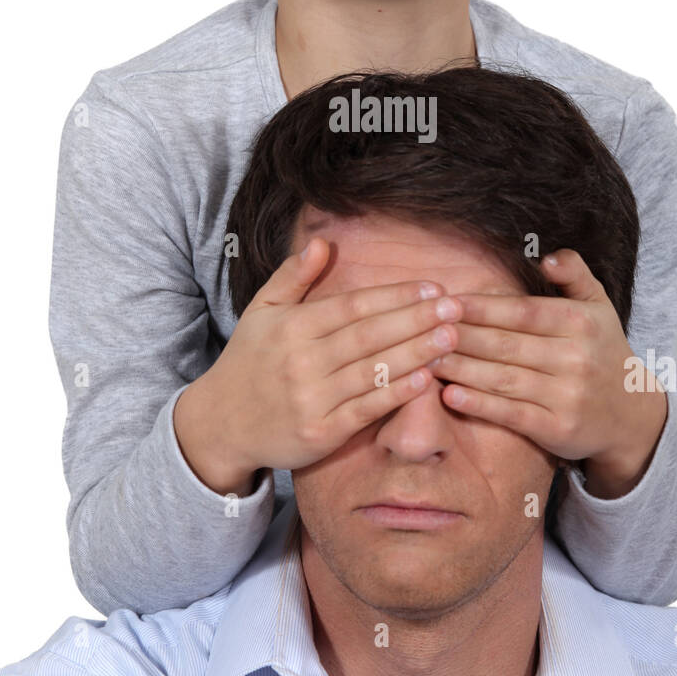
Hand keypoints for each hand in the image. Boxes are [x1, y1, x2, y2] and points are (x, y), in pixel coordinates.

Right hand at [174, 236, 462, 490]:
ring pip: (372, 371)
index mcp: (292, 326)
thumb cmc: (248, 362)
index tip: (433, 287)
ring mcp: (311, 399)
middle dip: (417, 319)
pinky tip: (426, 380)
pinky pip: (365, 410)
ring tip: (452, 338)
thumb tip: (322, 242)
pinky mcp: (319, 433)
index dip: (396, 296)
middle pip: (369, 335)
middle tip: (456, 307)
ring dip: (416, 353)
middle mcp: (302, 360)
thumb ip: (293, 276)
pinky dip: (396, 394)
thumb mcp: (261, 311)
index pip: (354, 305)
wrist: (220, 423)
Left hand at [428, 248, 667, 495]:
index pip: (521, 312)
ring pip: (503, 378)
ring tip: (424, 359)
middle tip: (422, 329)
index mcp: (580, 322)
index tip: (446, 302)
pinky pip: (512, 414)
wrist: (631, 415)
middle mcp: (575, 358)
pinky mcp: (557, 428)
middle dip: (460, 337)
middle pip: (505, 345)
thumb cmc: (603, 351)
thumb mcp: (598, 306)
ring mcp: (567, 395)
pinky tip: (450, 396)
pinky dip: (479, 405)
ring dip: (460, 369)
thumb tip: (546, 257)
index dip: (481, 307)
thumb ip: (574, 273)